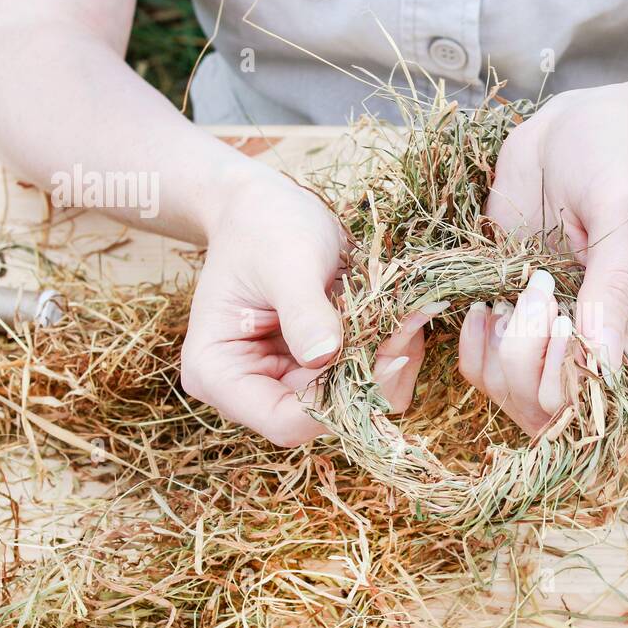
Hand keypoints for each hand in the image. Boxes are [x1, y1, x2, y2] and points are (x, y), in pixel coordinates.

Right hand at [181, 177, 434, 446]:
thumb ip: (304, 311)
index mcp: (218, 374)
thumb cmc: (264, 225)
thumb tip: (324, 355)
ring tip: (408, 316)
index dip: (339, 403)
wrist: (268, 205)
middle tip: (409, 327)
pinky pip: (367, 380)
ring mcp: (288, 382)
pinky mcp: (319, 370)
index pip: (285, 422)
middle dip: (373, 377)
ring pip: (356, 404)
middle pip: (325, 417)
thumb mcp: (285, 261)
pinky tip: (403, 318)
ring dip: (390, 365)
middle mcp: (251, 391)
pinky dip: (392, 352)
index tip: (385, 355)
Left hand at [461, 88, 627, 432]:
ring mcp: (543, 331)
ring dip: (496, 352)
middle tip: (534, 291)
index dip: (566, 378)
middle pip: (546, 410)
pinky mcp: (506, 312)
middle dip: (525, 361)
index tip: (562, 315)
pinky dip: (472, 342)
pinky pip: (480, 363)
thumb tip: (605, 363)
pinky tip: (481, 303)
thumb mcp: (621, 209)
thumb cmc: (614, 158)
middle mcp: (587, 342)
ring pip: (509, 394)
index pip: (595, 402)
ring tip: (507, 294)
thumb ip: (614, 286)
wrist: (579, 123)